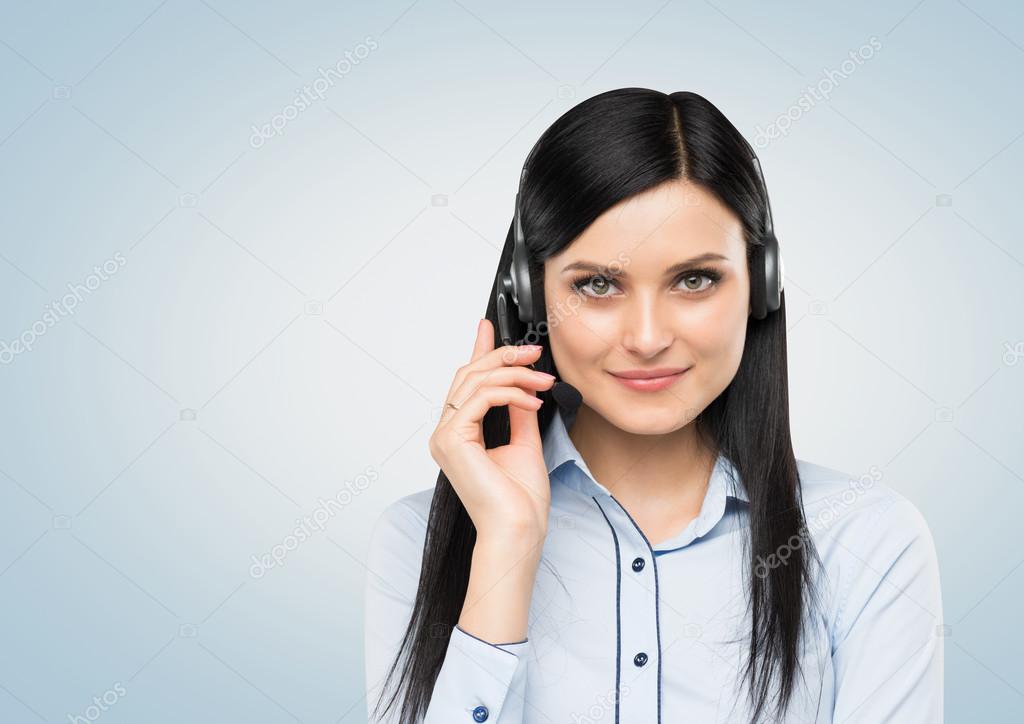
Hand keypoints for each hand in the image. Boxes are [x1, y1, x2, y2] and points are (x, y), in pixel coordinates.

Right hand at [429, 318, 554, 541]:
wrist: (519, 529)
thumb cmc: (520, 501)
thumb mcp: (524, 443)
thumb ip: (518, 412)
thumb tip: (523, 386)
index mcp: (459, 435)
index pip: (467, 384)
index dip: (478, 352)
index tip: (487, 328)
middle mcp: (446, 433)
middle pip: (469, 376)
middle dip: (504, 357)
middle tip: (534, 352)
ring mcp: (445, 436)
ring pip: (476, 382)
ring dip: (515, 374)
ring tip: (543, 381)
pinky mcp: (452, 439)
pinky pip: (482, 398)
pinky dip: (511, 393)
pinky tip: (533, 400)